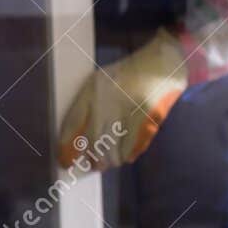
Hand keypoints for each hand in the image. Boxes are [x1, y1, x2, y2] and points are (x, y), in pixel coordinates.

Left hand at [56, 29, 188, 169]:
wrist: (162, 61)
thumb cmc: (126, 75)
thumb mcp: (99, 84)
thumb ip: (86, 108)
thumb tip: (75, 139)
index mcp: (93, 87)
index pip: (74, 121)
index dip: (67, 145)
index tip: (65, 160)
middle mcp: (110, 96)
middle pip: (94, 140)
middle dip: (90, 159)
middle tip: (91, 166)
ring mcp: (131, 106)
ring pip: (114, 147)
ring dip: (109, 160)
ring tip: (106, 162)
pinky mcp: (151, 115)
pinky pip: (134, 145)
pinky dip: (127, 154)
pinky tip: (124, 155)